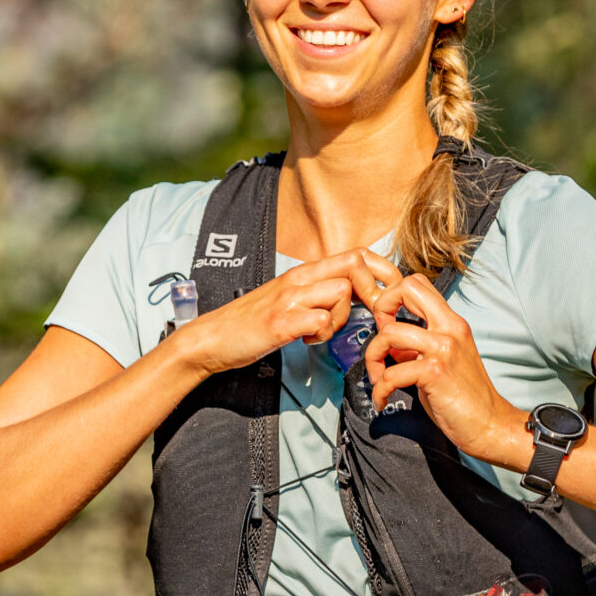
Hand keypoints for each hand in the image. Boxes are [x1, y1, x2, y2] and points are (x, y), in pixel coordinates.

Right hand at [170, 249, 400, 376]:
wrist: (211, 338)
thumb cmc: (252, 321)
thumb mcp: (290, 298)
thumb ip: (318, 292)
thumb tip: (353, 294)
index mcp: (304, 272)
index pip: (356, 254)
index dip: (381, 273)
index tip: (384, 298)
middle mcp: (298, 279)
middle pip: (355, 264)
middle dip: (372, 293)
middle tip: (361, 318)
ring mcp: (289, 299)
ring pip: (341, 293)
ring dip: (341, 318)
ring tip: (321, 332)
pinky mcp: (279, 322)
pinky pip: (319, 322)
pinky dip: (321, 336)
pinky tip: (306, 341)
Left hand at [362, 273, 526, 464]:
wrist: (490, 425)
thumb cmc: (465, 397)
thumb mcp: (443, 361)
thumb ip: (418, 347)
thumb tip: (390, 344)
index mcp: (452, 323)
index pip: (417, 284)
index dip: (392, 298)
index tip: (385, 325)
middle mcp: (449, 328)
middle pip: (407, 287)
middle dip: (381, 307)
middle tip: (380, 339)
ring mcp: (443, 348)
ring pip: (389, 333)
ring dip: (373, 358)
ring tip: (378, 379)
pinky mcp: (435, 372)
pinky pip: (391, 374)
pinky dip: (379, 390)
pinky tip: (382, 401)